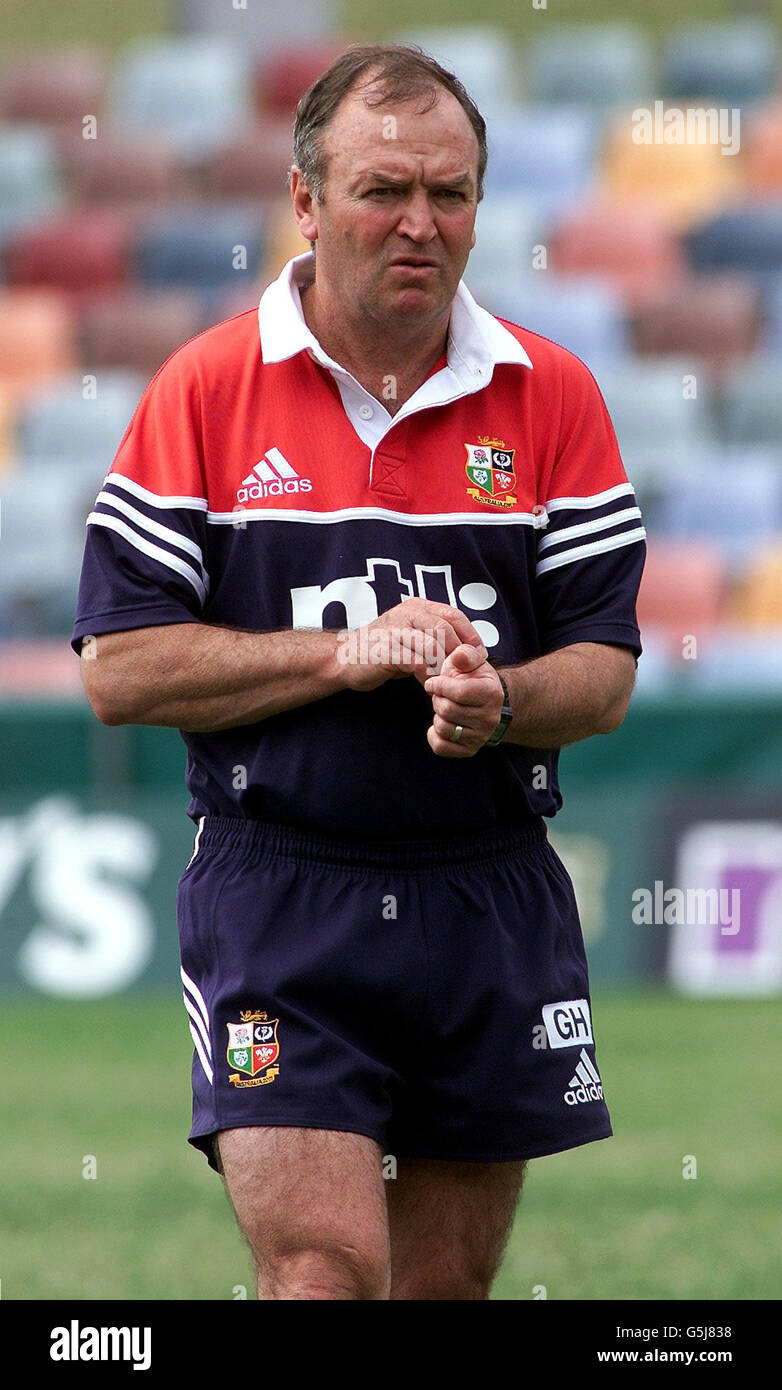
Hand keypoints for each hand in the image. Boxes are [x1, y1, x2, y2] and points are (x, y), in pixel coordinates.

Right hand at [339, 600, 485, 692]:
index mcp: (416, 607)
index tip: (478, 656)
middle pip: (445, 629)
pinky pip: (415, 662)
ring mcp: (394, 630)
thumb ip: (436, 638)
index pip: (453, 615)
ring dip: (443, 666)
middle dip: (458, 653)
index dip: (470, 636)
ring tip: (447, 680)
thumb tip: (469, 652)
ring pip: (432, 645)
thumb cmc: (383, 650)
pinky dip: (426, 675)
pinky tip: (429, 684)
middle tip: (463, 672)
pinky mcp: (385, 651)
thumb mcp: (412, 636)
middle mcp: (406, 613)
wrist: (344, 659)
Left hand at [424, 646, 504, 756]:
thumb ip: (465, 654)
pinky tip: (441, 723)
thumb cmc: (476, 679)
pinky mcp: (469, 749)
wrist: (488, 701)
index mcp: (491, 693)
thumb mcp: (472, 660)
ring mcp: (480, 737)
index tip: (433, 682)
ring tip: (444, 707)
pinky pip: (441, 747)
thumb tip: (458, 656)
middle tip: (440, 695)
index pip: (459, 692)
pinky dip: (434, 735)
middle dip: (437, 699)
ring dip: (437, 716)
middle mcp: (489, 718)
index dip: (439, 686)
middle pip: (447, 710)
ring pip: (443, 728)